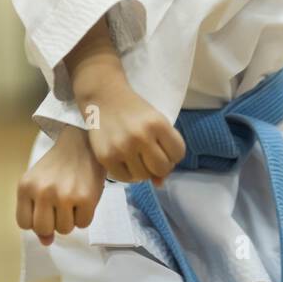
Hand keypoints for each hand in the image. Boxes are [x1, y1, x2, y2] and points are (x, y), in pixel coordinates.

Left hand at [17, 126, 104, 246]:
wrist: (81, 142)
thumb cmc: (58, 166)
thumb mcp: (39, 184)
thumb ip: (37, 213)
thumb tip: (46, 242)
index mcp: (25, 186)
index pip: (24, 223)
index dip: (36, 220)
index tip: (44, 209)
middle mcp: (42, 191)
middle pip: (43, 229)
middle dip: (53, 223)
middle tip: (60, 206)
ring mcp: (64, 195)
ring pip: (65, 229)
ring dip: (70, 219)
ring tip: (73, 200)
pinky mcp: (86, 197)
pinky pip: (83, 224)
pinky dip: (85, 216)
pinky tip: (84, 198)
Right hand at [64, 17, 186, 185]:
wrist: (104, 97)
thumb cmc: (134, 110)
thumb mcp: (154, 122)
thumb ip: (163, 149)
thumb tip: (160, 184)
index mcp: (158, 124)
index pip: (178, 154)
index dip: (173, 154)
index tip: (164, 148)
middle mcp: (141, 136)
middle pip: (162, 168)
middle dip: (159, 166)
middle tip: (151, 156)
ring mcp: (122, 148)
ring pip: (143, 176)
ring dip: (143, 170)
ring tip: (137, 157)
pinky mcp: (106, 157)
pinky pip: (124, 178)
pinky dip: (127, 173)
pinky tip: (125, 161)